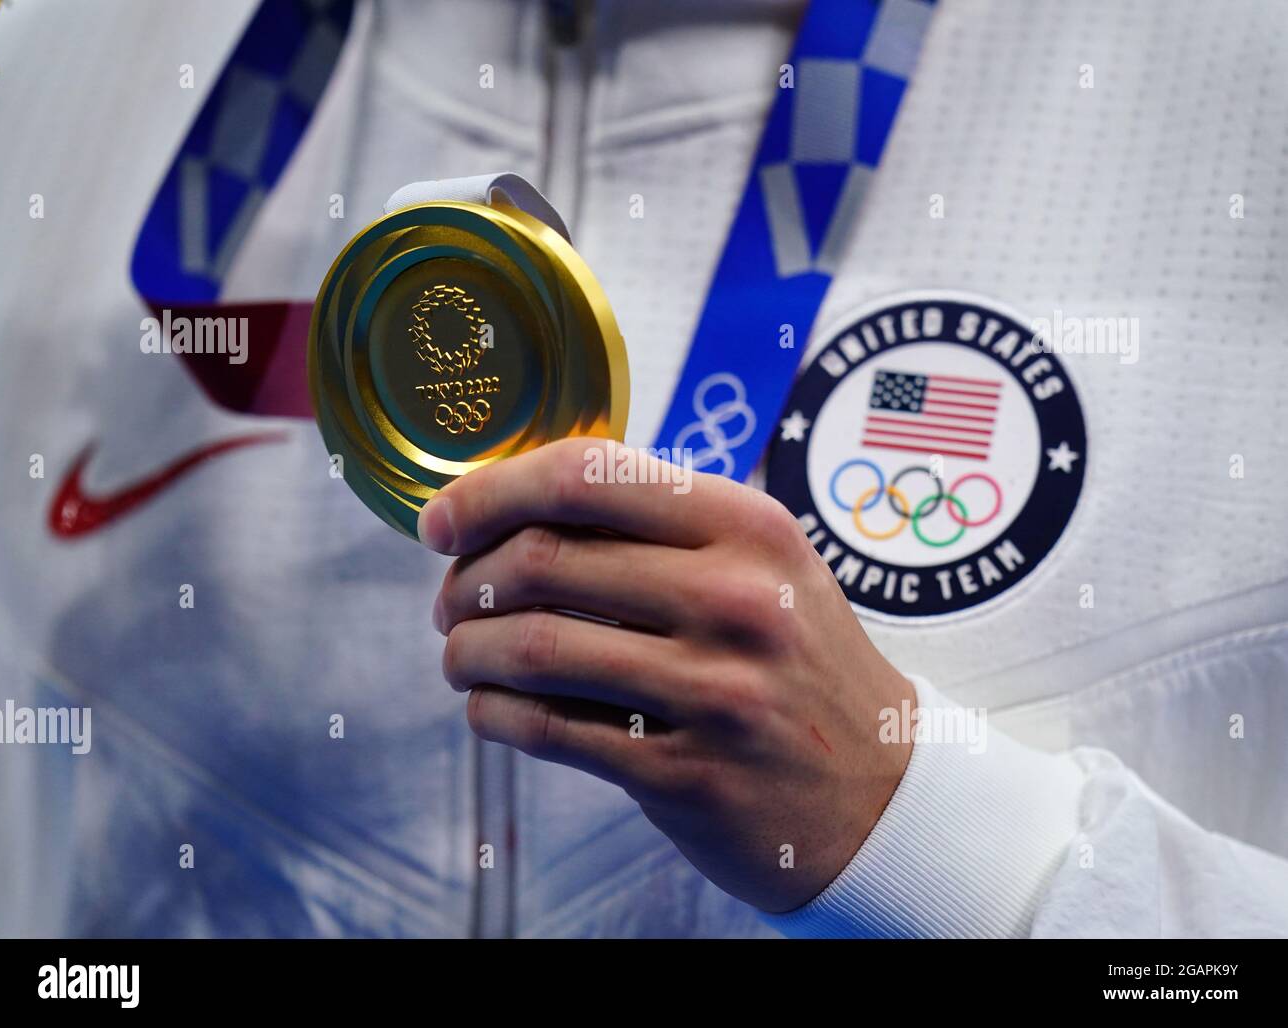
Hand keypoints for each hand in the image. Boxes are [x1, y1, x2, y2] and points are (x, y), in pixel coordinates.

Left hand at [422, 437, 914, 912]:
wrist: (881, 791)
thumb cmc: (798, 661)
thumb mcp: (761, 566)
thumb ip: (657, 527)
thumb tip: (510, 504)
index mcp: (747, 527)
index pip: (587, 474)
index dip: (490, 489)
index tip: (440, 520)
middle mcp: (735, 598)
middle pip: (541, 559)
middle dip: (464, 580)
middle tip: (449, 601)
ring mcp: (714, 690)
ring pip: (531, 646)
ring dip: (465, 650)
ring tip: (460, 656)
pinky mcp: (686, 773)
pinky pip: (547, 729)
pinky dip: (492, 713)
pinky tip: (489, 707)